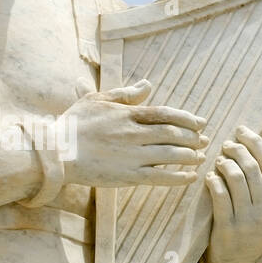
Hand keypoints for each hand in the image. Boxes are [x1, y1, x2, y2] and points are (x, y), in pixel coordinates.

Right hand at [62, 79, 208, 188]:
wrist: (56, 152)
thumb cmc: (74, 123)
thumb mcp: (98, 99)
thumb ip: (125, 93)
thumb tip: (148, 85)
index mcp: (127, 114)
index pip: (165, 114)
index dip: (187, 119)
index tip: (200, 123)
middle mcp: (133, 134)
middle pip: (172, 134)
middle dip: (193, 138)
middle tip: (205, 141)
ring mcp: (131, 156)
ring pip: (170, 155)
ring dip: (190, 156)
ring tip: (200, 157)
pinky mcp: (127, 176)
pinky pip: (159, 178)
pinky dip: (178, 178)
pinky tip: (190, 177)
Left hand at [203, 127, 261, 262]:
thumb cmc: (255, 229)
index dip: (255, 142)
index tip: (241, 130)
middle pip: (251, 168)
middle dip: (237, 150)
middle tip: (226, 144)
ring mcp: (248, 221)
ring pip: (235, 180)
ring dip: (225, 164)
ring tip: (219, 160)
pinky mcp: (227, 229)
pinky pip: (219, 197)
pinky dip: (214, 182)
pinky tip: (210, 177)